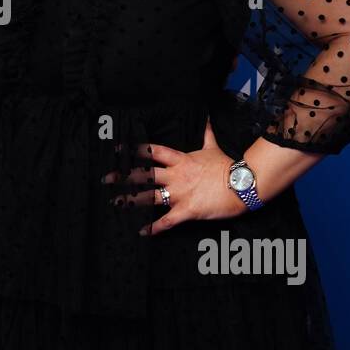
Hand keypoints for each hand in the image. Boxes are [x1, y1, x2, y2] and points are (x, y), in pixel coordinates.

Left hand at [104, 118, 247, 236]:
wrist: (242, 184)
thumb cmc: (227, 166)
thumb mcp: (213, 148)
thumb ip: (206, 134)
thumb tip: (206, 117)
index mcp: (181, 160)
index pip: (153, 152)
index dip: (134, 150)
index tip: (118, 150)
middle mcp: (176, 176)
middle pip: (145, 174)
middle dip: (124, 176)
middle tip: (106, 179)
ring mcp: (181, 194)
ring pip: (150, 197)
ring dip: (132, 201)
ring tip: (117, 203)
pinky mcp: (188, 211)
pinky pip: (168, 220)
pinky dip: (155, 227)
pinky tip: (142, 232)